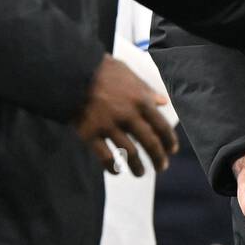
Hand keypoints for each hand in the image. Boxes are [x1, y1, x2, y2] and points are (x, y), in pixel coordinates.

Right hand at [74, 54, 177, 174]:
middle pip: (149, 142)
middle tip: (162, 167)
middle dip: (158, 158)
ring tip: (140, 173)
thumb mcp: (130, 74)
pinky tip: (116, 172)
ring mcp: (109, 126)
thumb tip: (163, 101)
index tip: (172, 150)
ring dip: (138, 167)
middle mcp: (128, 115)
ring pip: (130, 154)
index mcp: (141, 100)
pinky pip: (104, 157)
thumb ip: (147, 90)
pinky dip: (112, 167)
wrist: (72, 73)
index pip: (161, 125)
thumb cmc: (102, 70)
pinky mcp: (90, 134)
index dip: (169, 140)